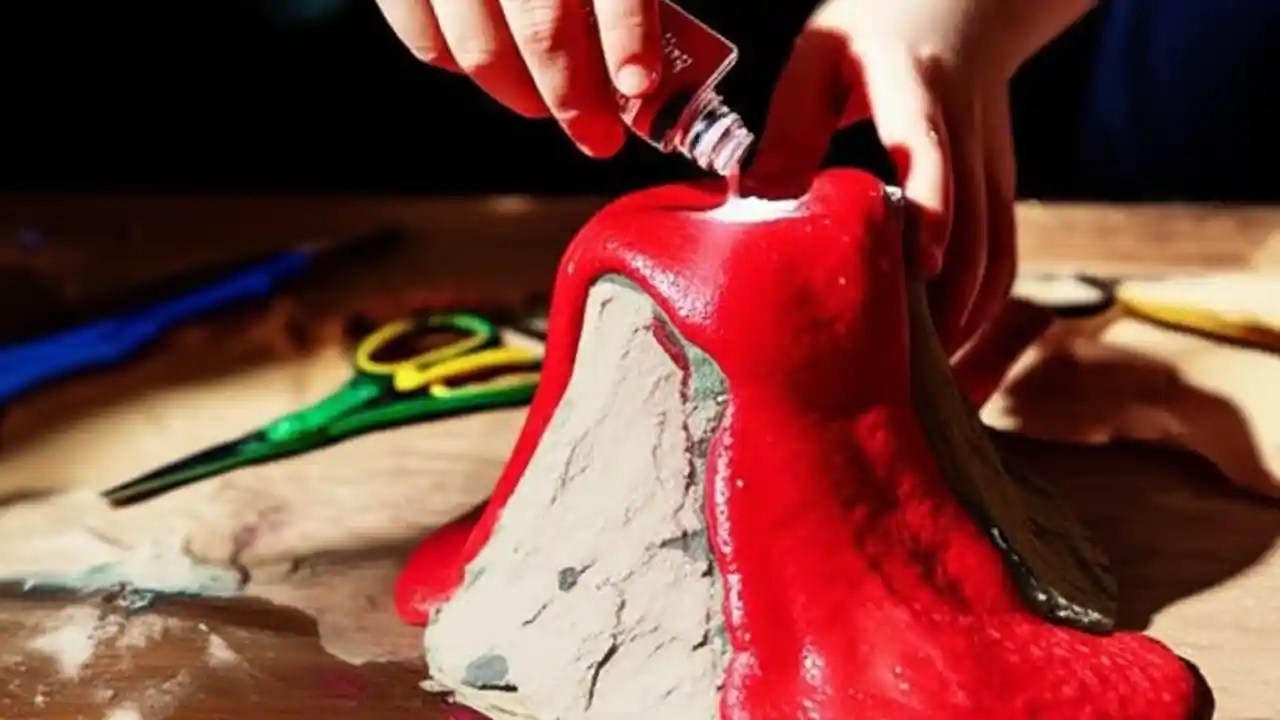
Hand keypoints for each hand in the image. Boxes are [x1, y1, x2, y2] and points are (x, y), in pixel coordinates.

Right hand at [375, 0, 662, 157]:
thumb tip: (641, 43)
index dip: (628, 37)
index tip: (639, 85)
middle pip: (542, 24)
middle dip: (575, 95)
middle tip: (598, 131)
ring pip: (478, 45)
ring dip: (520, 92)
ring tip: (548, 105)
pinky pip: (419, 29)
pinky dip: (455, 62)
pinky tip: (485, 68)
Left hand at [742, 0, 1094, 352]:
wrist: (968, 4)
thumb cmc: (878, 26)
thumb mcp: (822, 56)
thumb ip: (793, 125)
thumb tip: (755, 197)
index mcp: (917, 93)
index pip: (931, 156)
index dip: (931, 212)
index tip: (918, 266)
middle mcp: (967, 134)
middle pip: (974, 225)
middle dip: (948, 298)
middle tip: (908, 362)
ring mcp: (994, 164)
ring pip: (997, 250)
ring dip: (968, 313)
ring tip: (928, 371)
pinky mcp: (1003, 185)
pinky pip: (1005, 253)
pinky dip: (984, 302)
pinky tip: (953, 342)